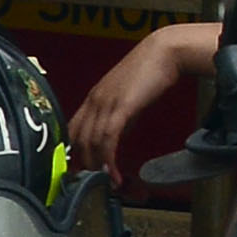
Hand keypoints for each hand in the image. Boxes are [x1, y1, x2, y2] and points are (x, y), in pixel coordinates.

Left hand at [76, 16, 221, 178]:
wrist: (164, 53)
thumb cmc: (149, 73)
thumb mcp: (128, 99)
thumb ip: (120, 118)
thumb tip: (115, 139)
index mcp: (93, 97)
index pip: (73, 129)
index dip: (73, 151)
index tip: (78, 170)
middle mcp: (94, 100)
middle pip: (78, 139)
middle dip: (83, 164)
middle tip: (92, 183)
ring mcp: (105, 102)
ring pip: (91, 141)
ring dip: (97, 166)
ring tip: (106, 182)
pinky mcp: (121, 106)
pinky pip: (108, 137)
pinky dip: (109, 158)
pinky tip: (114, 172)